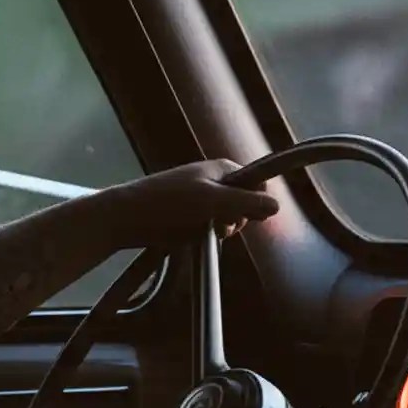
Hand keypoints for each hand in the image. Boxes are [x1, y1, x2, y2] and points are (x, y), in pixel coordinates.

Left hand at [105, 159, 279, 247]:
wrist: (129, 217)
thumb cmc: (169, 202)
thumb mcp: (211, 199)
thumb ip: (245, 202)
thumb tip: (278, 206)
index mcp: (224, 170)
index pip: (257, 183)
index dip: (257, 200)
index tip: (249, 213)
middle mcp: (218, 184)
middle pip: (247, 204)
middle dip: (239, 218)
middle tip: (222, 223)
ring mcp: (206, 202)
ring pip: (232, 219)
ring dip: (225, 229)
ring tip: (209, 230)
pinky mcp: (195, 220)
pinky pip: (215, 229)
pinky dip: (212, 235)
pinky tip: (202, 237)